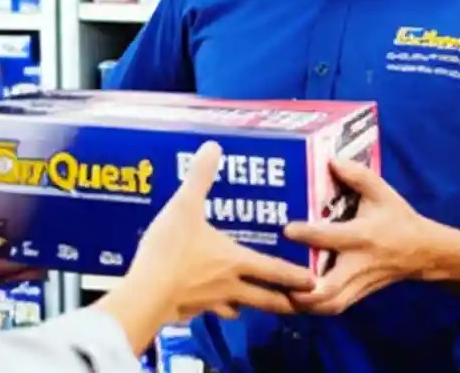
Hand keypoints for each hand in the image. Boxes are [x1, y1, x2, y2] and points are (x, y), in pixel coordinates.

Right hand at [125, 141, 316, 320]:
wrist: (144, 294)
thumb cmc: (170, 252)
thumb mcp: (184, 207)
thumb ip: (199, 177)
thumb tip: (213, 147)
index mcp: (235, 261)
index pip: (274, 270)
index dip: (296, 276)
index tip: (315, 283)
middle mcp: (230, 286)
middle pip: (265, 299)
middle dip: (285, 302)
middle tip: (302, 305)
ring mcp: (210, 303)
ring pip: (240, 309)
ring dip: (253, 307)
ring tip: (258, 304)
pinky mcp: (189, 311)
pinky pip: (210, 311)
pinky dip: (217, 309)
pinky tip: (211, 304)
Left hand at [284, 158, 437, 314]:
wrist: (423, 252)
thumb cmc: (397, 219)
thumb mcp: (382, 192)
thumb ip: (357, 175)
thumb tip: (331, 160)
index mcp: (363, 237)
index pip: (332, 238)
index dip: (308, 235)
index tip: (287, 229)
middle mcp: (358, 264)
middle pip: (330, 288)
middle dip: (302, 288)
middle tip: (278, 277)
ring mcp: (359, 284)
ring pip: (330, 305)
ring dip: (305, 304)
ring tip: (281, 292)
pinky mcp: (359, 294)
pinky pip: (334, 308)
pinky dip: (314, 307)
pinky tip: (295, 298)